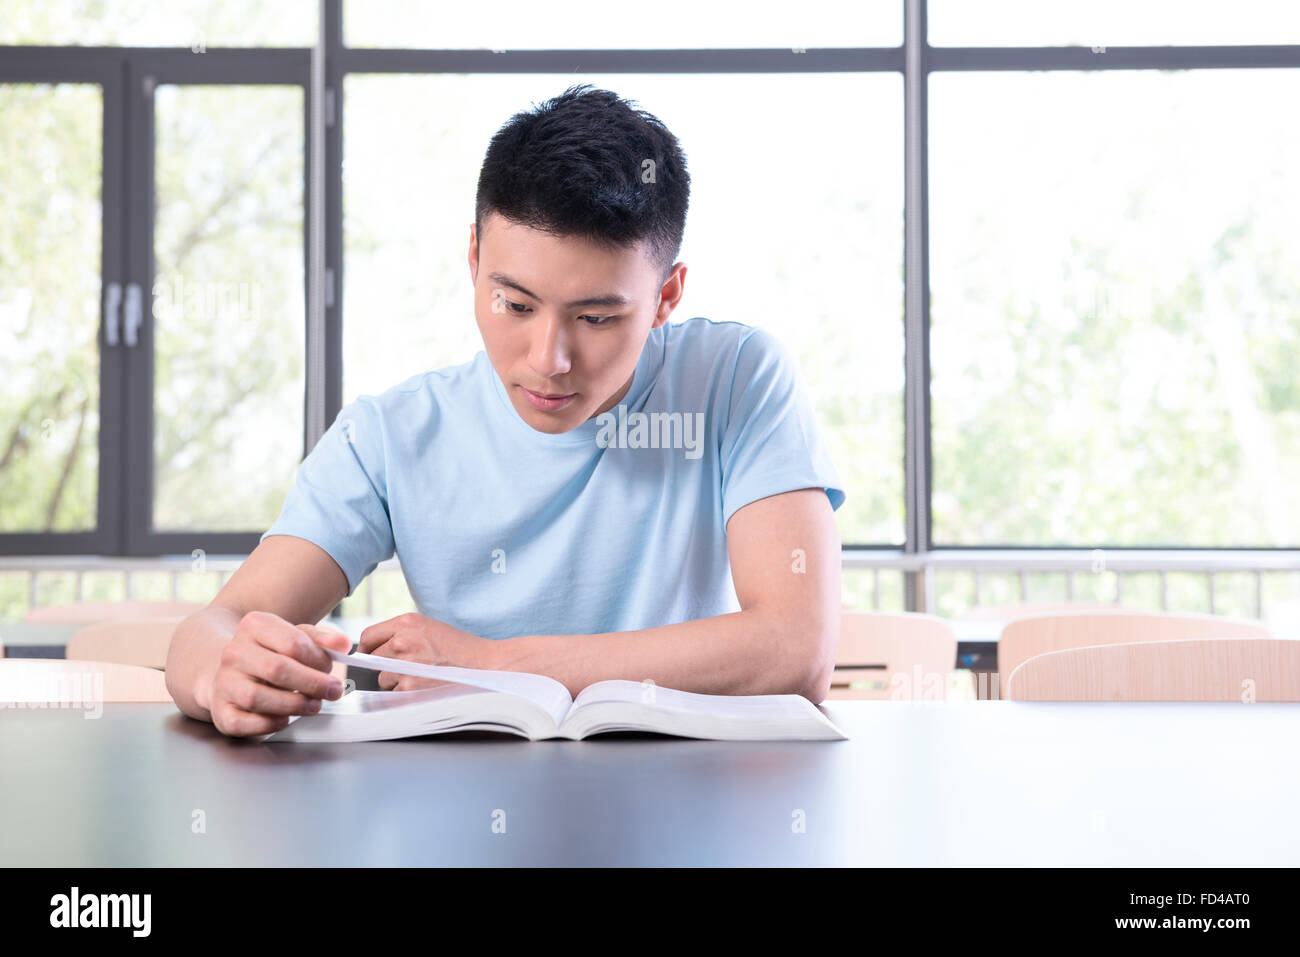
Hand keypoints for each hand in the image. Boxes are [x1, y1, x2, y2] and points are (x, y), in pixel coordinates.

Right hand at [208, 611, 350, 736]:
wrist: (232, 671)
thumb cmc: (271, 653)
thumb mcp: (296, 636)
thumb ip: (322, 640)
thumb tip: (343, 644)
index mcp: (254, 626)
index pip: (293, 643)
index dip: (318, 659)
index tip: (331, 669)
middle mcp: (233, 652)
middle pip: (277, 669)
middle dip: (312, 684)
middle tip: (333, 691)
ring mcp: (223, 682)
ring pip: (257, 697)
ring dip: (294, 705)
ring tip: (313, 705)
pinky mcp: (220, 711)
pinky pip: (243, 722)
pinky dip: (269, 724)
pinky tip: (286, 718)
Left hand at [358, 612, 499, 690]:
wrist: (484, 665)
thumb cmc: (459, 647)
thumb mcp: (429, 628)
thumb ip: (401, 633)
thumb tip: (374, 649)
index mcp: (407, 623)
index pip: (368, 636)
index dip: (367, 648)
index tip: (370, 655)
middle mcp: (402, 641)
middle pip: (374, 659)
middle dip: (387, 665)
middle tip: (411, 667)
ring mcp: (404, 665)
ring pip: (383, 679)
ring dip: (397, 681)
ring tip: (422, 676)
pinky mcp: (409, 687)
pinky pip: (395, 693)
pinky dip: (407, 693)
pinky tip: (426, 686)